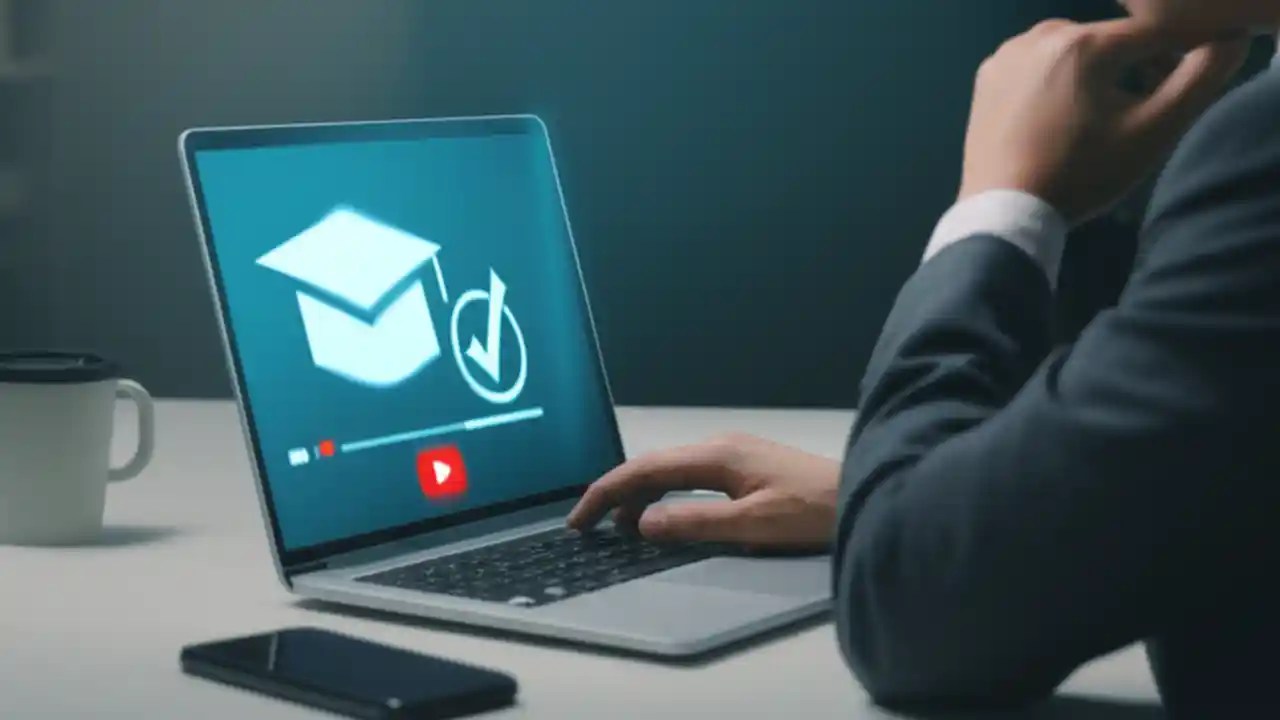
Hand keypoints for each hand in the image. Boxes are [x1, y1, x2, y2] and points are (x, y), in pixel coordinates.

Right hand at [566, 434, 839, 550]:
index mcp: (716, 455)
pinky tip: (663, 516)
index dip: (607, 492)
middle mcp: (719, 445)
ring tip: (620, 527)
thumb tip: (642, 522)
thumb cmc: (812, 512)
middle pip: (652, 464)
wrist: (861, 495)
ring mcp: (732, 453)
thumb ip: (695, 523)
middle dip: (616, 492)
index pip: (645, 469)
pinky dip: (665, 494)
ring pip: (670, 469)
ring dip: (641, 495)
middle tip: (588, 525)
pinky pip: (689, 476)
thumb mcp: (751, 525)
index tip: (580, 519)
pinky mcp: (744, 466)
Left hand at [959, 18, 1248, 223]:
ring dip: (1095, 74)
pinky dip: (1056, 83)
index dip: (1175, 58)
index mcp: (1082, 42)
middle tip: (1138, 111)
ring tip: (1098, 120)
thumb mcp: (1153, 130)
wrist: (1005, 212)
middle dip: (1133, 67)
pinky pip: (1037, 67)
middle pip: (1110, 40)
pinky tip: (1059, 121)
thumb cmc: (1082, 174)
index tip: (1173, 93)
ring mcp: (1006, 55)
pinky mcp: (986, 77)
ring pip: (1073, 51)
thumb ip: (1198, 78)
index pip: (1153, 33)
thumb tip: (1225, 43)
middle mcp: (1039, 35)